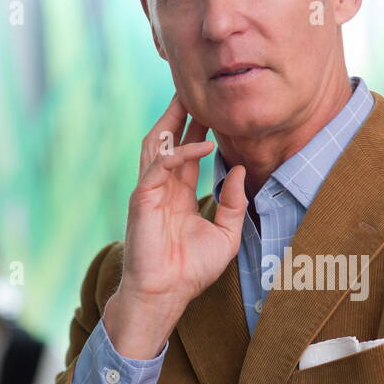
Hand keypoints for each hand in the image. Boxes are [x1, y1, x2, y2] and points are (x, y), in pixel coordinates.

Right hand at [105, 95, 247, 358]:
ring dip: (170, 120)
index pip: (186, 153)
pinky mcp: (142, 200)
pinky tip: (202, 145)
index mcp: (177, 196)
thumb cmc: (190, 272)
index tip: (214, 108)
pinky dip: (180, 153)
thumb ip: (234, 203)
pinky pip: (159, 166)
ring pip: (155, 145)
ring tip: (186, 97)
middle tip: (196, 88)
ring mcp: (149, 193)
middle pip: (166, 140)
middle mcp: (161, 189)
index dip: (198, 129)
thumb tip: (241, 169)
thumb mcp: (226, 235)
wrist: (165, 295)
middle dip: (179, 114)